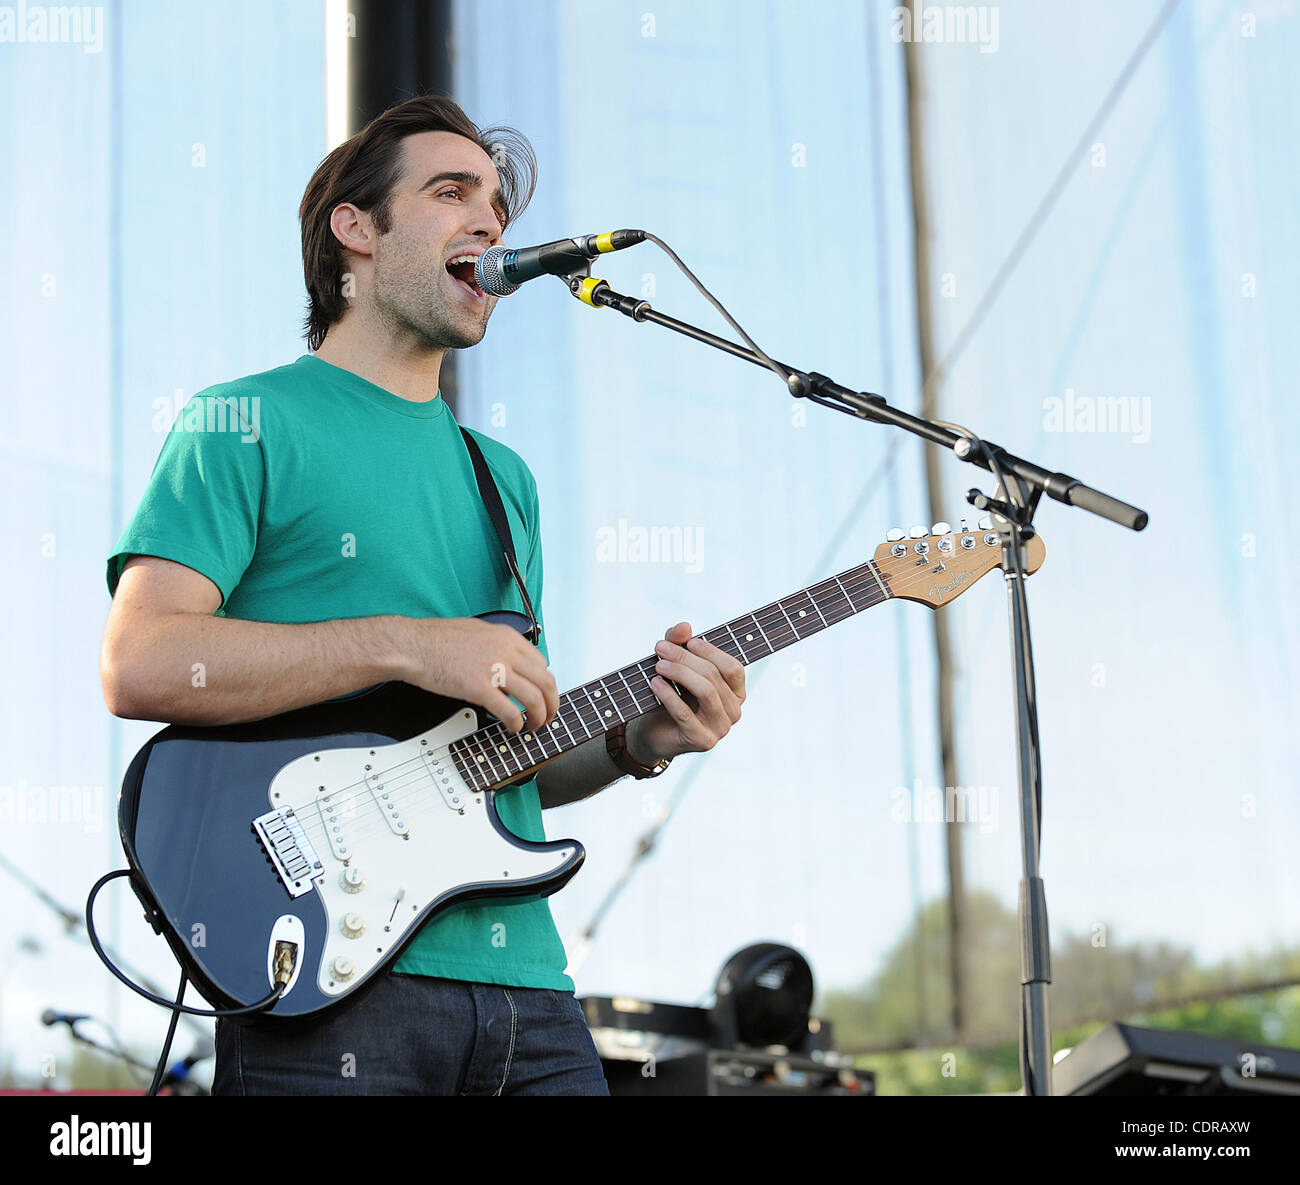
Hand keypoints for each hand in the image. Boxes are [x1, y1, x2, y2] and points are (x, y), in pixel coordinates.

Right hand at [399, 617, 557, 733]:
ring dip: (539, 717)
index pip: (542, 663)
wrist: (413, 645)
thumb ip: (499, 646)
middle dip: (552, 703)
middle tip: (548, 716)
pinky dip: (517, 724)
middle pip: (546, 681)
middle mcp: (506, 651)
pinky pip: (510, 711)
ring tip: (534, 726)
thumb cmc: (437, 639)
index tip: (544, 696)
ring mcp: (495, 669)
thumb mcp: (478, 632)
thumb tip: (511, 665)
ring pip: (534, 698)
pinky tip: (513, 728)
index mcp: (507, 636)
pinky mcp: (480, 688)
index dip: (547, 684)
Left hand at [627, 622, 745, 762]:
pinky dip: (669, 696)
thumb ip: (680, 643)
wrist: (652, 731)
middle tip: (661, 648)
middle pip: (714, 676)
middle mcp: (734, 711)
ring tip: (658, 665)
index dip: (712, 651)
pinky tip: (654, 683)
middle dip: (685, 658)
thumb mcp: (675, 664)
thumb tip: (685, 626)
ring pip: (705, 692)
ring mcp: (720, 729)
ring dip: (680, 673)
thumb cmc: (670, 694)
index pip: (733, 668)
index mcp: (735, 692)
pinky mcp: (702, 741)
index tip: (689, 641)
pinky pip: (686, 714)